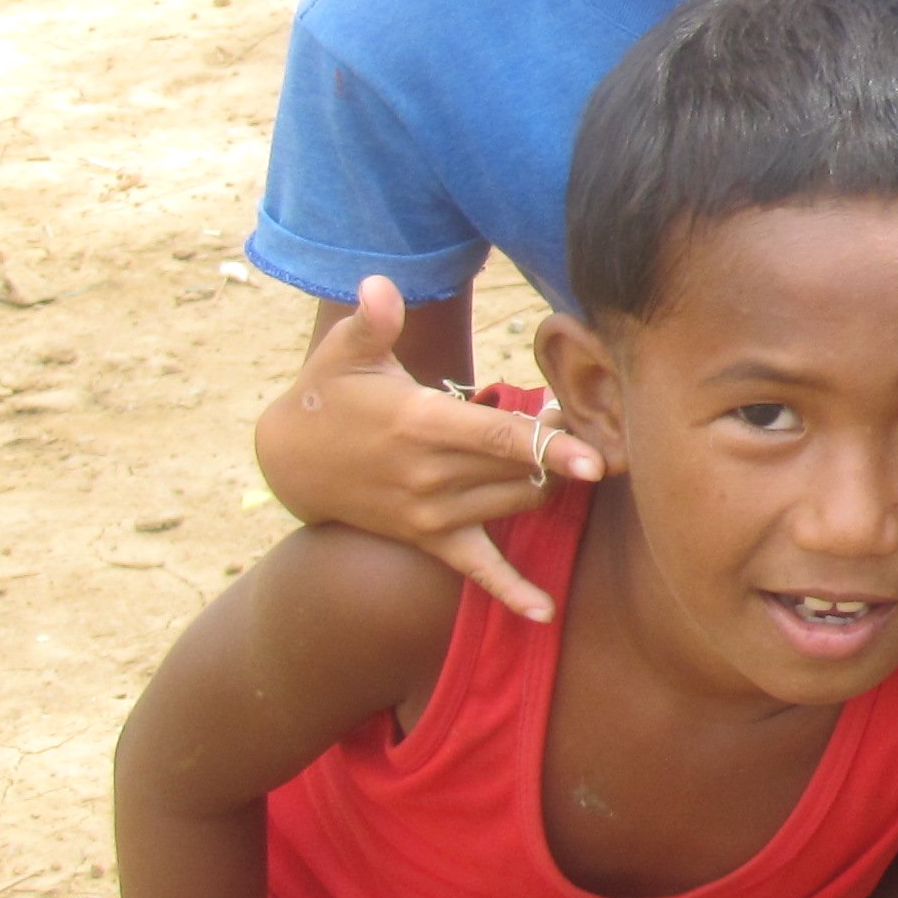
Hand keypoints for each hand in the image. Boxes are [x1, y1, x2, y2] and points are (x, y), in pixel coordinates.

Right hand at [252, 280, 600, 618]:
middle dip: (568, 459)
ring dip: (551, 491)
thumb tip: (378, 284)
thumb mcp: (345, 352)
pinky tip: (544, 613)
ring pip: (516, 507)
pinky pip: (476, 572)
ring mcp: (431, 514)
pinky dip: (511, 593)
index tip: (594, 458)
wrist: (290, 459)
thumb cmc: (331, 392)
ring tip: (578, 464)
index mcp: (422, 424)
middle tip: (606, 436)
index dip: (549, 447)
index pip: (498, 438)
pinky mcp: (428, 539)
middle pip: (521, 472)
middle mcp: (431, 476)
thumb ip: (372, 321)